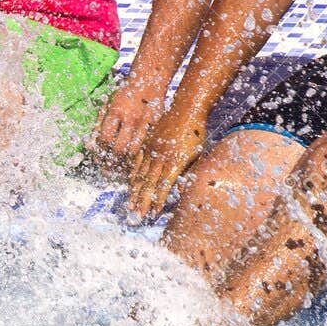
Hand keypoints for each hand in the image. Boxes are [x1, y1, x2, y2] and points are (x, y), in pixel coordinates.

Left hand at [93, 82, 165, 167]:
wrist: (149, 81)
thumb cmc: (124, 94)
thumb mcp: (107, 105)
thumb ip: (97, 125)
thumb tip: (89, 147)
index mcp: (115, 112)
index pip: (105, 140)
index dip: (99, 153)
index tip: (98, 159)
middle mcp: (130, 118)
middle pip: (119, 148)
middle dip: (110, 163)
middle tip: (106, 170)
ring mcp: (145, 122)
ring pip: (134, 150)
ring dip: (124, 162)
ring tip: (118, 168)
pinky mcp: (156, 125)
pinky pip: (147, 145)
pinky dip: (138, 155)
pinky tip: (132, 161)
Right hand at [125, 108, 208, 224]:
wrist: (186, 109)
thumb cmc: (195, 133)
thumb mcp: (197, 154)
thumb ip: (187, 173)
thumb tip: (180, 192)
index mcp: (175, 162)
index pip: (164, 186)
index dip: (158, 201)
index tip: (153, 214)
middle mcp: (161, 158)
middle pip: (149, 184)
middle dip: (143, 202)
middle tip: (137, 216)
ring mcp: (152, 150)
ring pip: (141, 175)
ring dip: (135, 192)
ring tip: (130, 205)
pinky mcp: (147, 144)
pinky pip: (137, 162)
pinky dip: (133, 175)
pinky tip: (129, 185)